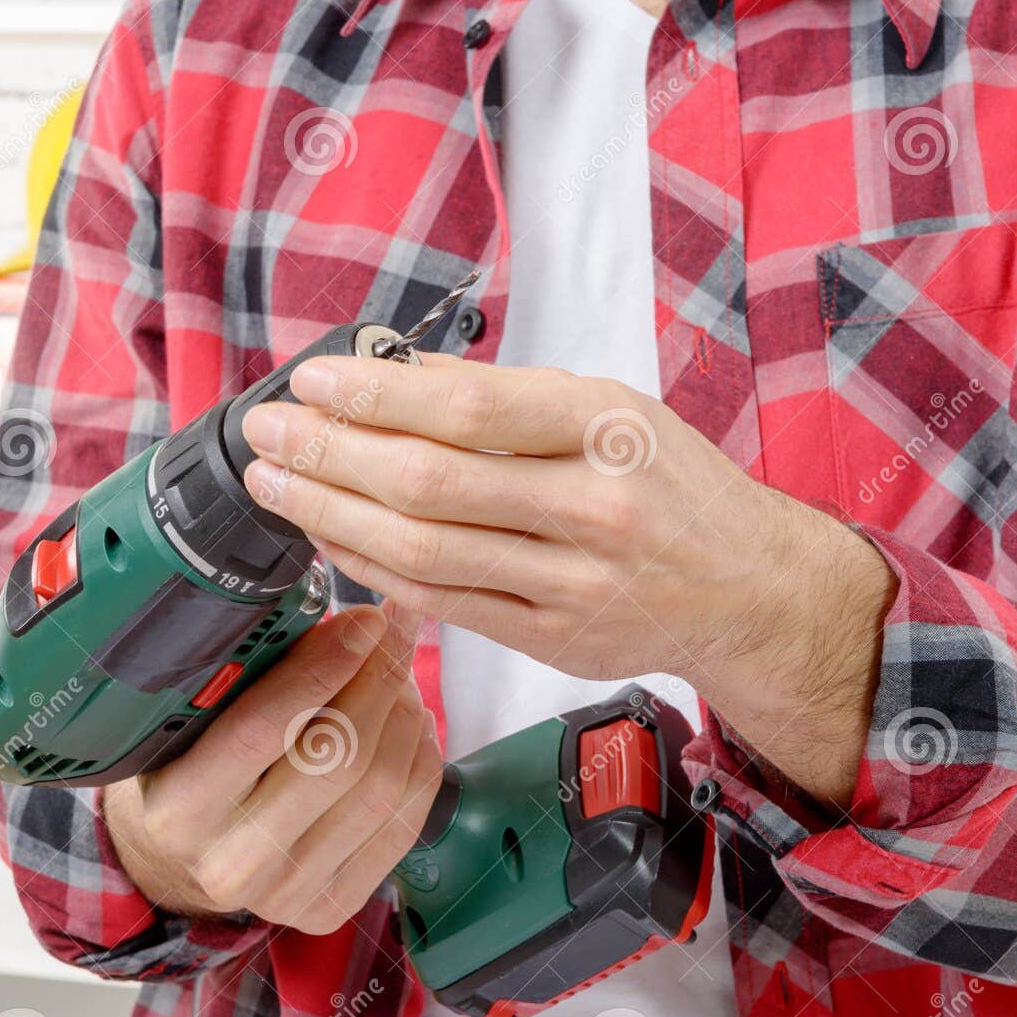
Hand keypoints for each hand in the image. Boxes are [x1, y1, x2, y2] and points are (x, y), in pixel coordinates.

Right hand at [103, 603, 441, 933]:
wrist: (178, 861)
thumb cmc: (189, 768)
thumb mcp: (193, 720)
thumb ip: (254, 675)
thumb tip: (347, 621)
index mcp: (180, 808)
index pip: (261, 728)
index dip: (324, 666)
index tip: (365, 620)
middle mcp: (231, 862)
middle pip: (337, 760)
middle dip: (378, 682)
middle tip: (394, 635)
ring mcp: (287, 893)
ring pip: (380, 789)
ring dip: (404, 717)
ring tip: (399, 677)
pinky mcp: (333, 904)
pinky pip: (403, 823)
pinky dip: (420, 762)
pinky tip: (411, 724)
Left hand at [239, 356, 895, 806]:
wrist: (748, 590)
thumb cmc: (674, 486)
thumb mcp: (614, 410)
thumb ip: (510, 399)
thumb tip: (392, 375)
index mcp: (611, 428)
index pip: (469, 405)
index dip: (375, 393)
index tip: (312, 379)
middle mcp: (595, 509)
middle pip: (430, 483)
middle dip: (330, 455)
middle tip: (268, 434)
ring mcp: (574, 585)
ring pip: (424, 552)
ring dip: (332, 517)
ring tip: (278, 485)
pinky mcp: (553, 642)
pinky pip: (441, 604)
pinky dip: (376, 570)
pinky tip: (332, 540)